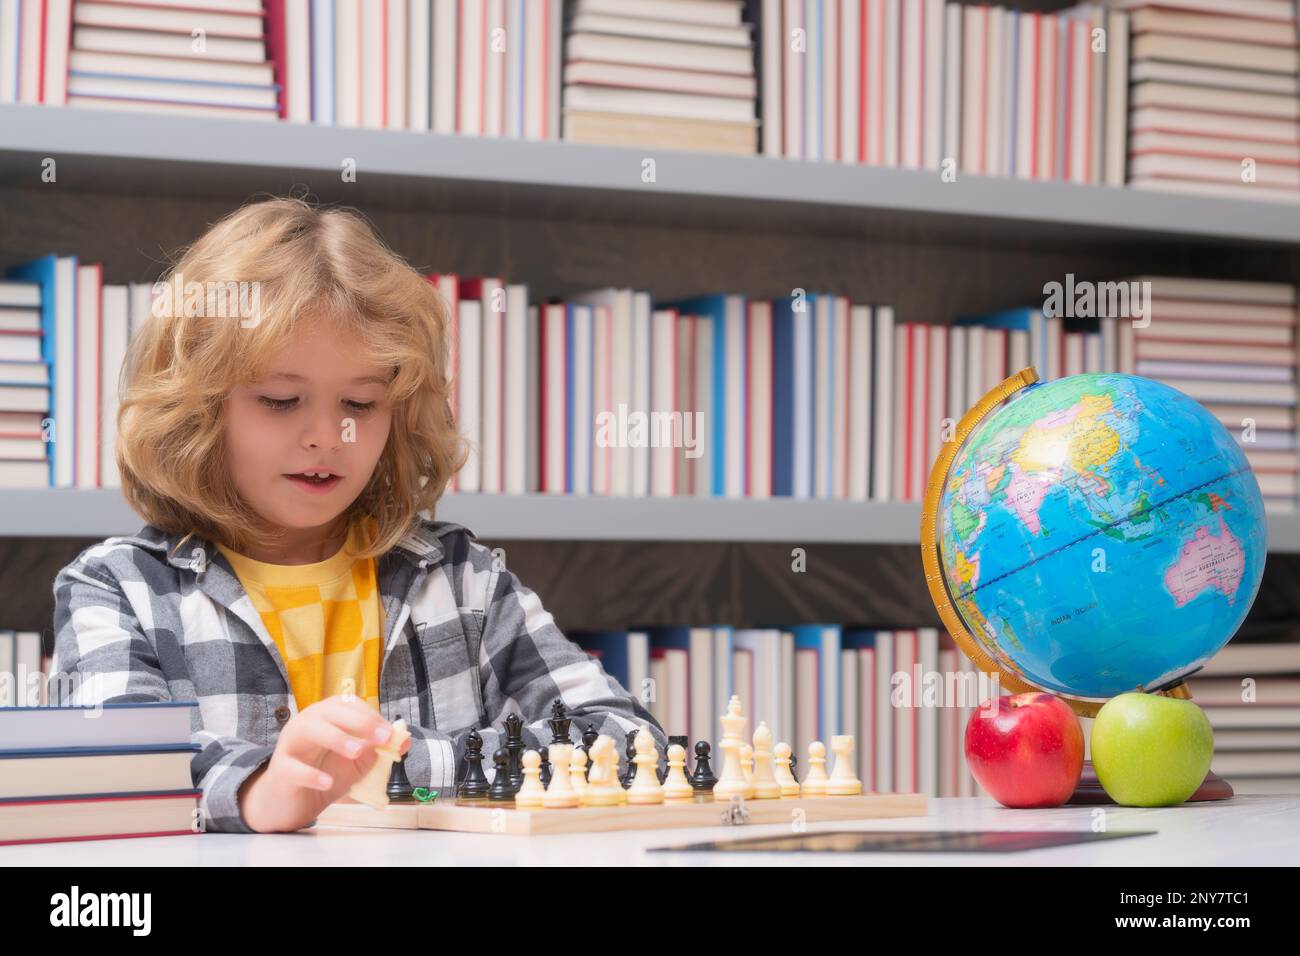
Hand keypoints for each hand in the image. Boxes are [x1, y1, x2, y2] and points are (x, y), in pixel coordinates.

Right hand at [238, 696, 411, 832]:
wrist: (292, 802)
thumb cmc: (324, 772)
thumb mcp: (356, 762)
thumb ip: (376, 751)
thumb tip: (403, 741)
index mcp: (326, 716)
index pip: (348, 705)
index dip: (370, 716)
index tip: (389, 732)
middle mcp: (306, 723)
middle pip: (330, 712)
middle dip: (359, 722)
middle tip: (382, 737)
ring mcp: (289, 745)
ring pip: (308, 730)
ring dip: (335, 738)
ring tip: (356, 751)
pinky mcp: (279, 771)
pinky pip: (292, 768)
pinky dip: (311, 774)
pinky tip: (327, 781)